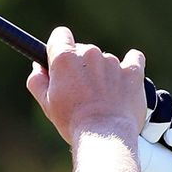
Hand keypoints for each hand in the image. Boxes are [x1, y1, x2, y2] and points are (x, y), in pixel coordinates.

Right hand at [25, 26, 147, 143]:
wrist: (105, 135)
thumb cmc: (73, 121)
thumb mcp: (47, 103)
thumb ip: (38, 80)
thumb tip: (38, 68)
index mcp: (65, 59)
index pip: (60, 35)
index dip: (59, 47)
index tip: (61, 61)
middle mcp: (89, 54)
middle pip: (83, 51)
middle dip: (81, 67)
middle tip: (80, 91)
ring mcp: (112, 62)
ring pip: (105, 60)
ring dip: (103, 73)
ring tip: (102, 99)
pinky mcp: (132, 72)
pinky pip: (134, 59)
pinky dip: (129, 66)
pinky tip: (125, 79)